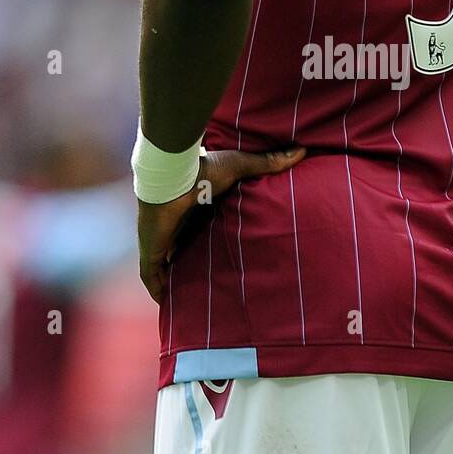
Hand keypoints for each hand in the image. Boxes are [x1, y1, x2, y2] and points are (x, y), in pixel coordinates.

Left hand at [137, 145, 305, 302]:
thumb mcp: (240, 167)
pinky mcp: (152, 249)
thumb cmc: (202, 170)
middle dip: (189, 264)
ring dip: (173, 279)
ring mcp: (161, 238)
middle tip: (208, 282)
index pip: (198, 228)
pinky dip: (157, 288)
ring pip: (165, 265)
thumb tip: (301, 151)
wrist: (173, 176)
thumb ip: (267, 163)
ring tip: (188, 298)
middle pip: (182, 249)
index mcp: (193, 209)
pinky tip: (166, 302)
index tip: (219, 253)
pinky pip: (151, 275)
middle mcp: (176, 225)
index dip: (205, 241)